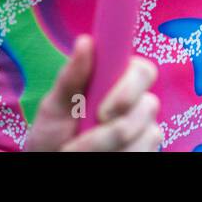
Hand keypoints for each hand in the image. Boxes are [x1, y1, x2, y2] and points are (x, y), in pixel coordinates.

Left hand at [27, 36, 161, 151]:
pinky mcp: (148, 151)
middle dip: (111, 132)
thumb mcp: (55, 106)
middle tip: (81, 141)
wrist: (53, 160)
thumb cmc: (52, 132)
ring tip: (79, 152)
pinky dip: (116, 159)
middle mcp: (139, 102)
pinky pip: (144, 155)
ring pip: (145, 137)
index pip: (143, 71)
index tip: (102, 113)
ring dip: (106, 150)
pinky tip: (101, 158)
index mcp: (119, 79)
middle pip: (148, 107)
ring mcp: (146, 129)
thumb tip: (85, 41)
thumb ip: (71, 77)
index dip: (128, 90)